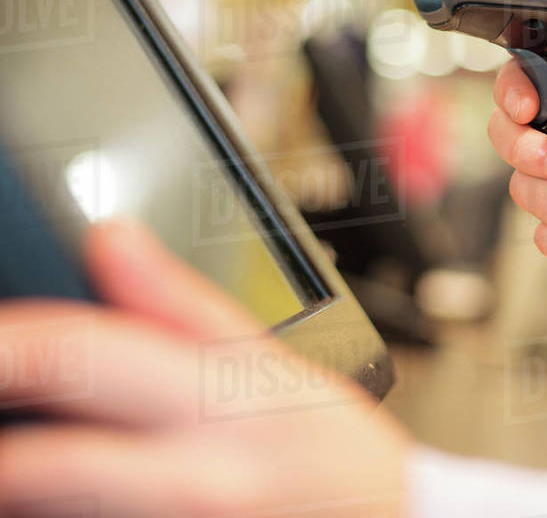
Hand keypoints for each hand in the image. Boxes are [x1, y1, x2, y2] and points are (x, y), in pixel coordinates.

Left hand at [0, 220, 412, 516]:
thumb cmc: (334, 455)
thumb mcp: (278, 365)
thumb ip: (180, 304)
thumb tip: (110, 235)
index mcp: (222, 403)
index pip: (87, 357)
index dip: (11, 343)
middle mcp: (196, 478)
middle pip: (43, 467)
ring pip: (54, 509)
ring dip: (17, 491)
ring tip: (18, 464)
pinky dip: (56, 514)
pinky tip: (58, 499)